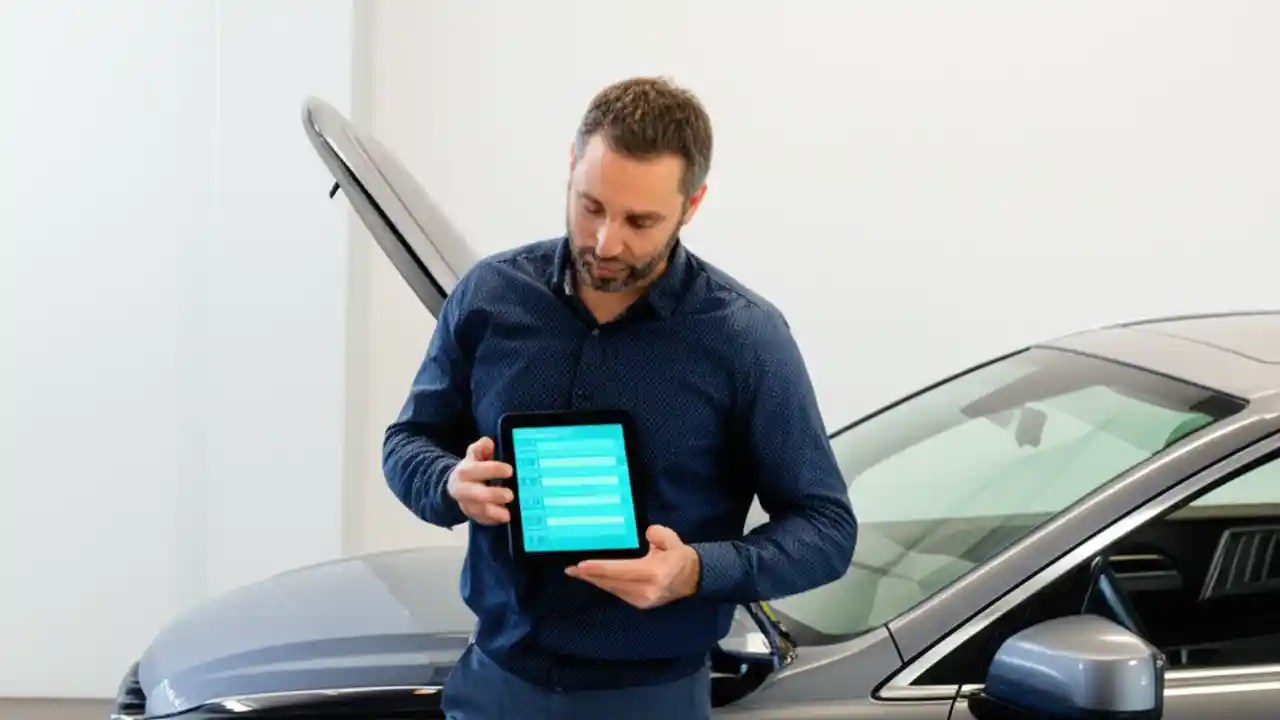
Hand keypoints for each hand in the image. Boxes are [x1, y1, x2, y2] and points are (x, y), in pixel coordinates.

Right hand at [447, 437, 513, 524]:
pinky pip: (481, 520)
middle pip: (476, 493)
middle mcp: (463, 489)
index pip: (477, 470)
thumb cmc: (472, 468)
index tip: (510, 470)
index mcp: (465, 471)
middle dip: (492, 495)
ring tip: (507, 514)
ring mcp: (466, 504)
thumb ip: (481, 448)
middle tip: (510, 495)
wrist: (455, 486)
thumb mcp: (474, 454)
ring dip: (493, 513)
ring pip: (478, 510)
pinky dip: (491, 520)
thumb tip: (489, 443)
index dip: (493, 469)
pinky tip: (503, 519)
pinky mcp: (472, 515)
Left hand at [565, 525, 700, 608]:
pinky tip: (595, 579)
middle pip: (612, 583)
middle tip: (570, 570)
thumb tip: (645, 534)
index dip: (599, 568)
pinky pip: (618, 593)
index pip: (620, 571)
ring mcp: (643, 600)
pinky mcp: (640, 604)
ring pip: (613, 589)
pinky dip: (606, 585)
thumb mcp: (671, 540)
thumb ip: (656, 535)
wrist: (694, 579)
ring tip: (577, 574)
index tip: (581, 566)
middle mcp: (647, 590)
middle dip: (590, 576)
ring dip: (595, 581)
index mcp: (654, 573)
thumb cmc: (679, 557)